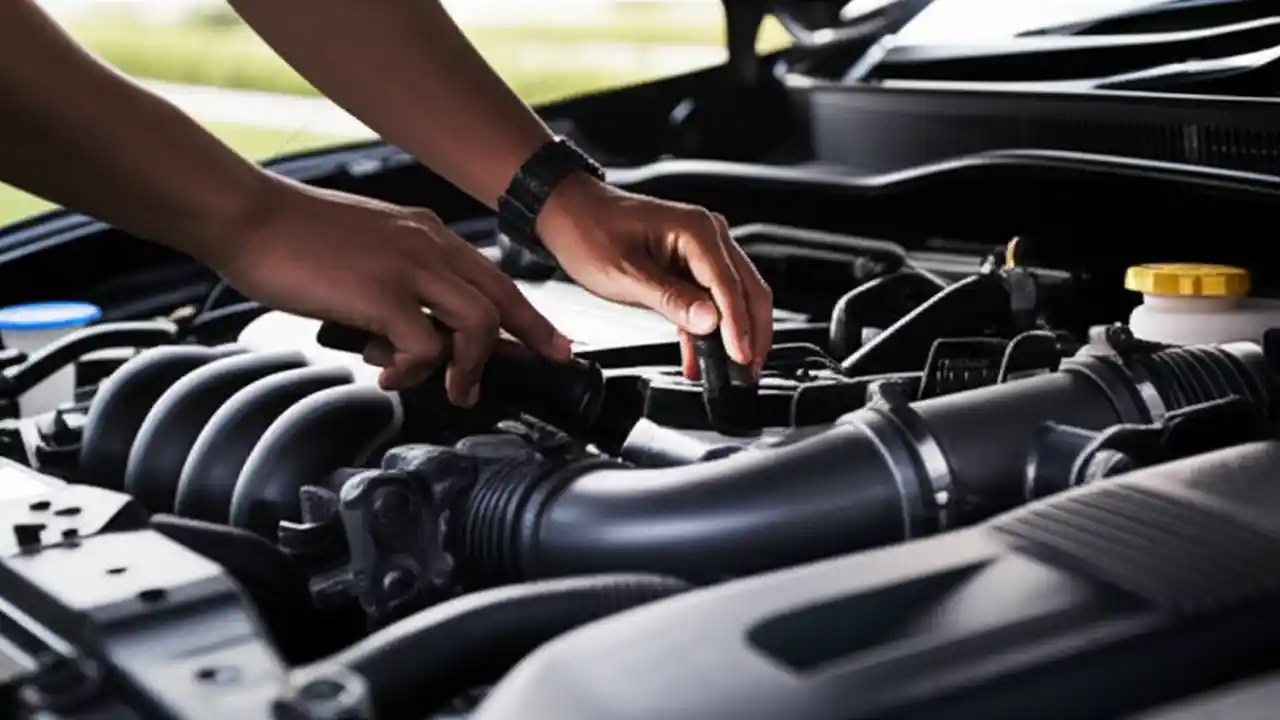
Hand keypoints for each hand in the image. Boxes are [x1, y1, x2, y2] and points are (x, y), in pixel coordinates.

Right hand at [201, 177, 570, 402]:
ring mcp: (406, 267)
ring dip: (470, 364)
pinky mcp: (380, 292)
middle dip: (532, 338)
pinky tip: (389, 375)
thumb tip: (413, 341)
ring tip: (452, 389)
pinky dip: (415, 370)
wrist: (248, 216)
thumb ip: (399, 289)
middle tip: (544, 367)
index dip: (528, 315)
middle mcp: (427, 245)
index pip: (494, 277)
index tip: (551, 343)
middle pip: (502, 297)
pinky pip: (424, 344)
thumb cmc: (294, 239)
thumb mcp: (366, 254)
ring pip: (477, 321)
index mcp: (426, 234)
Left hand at [535, 174, 772, 377]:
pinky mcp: (689, 264)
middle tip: (748, 371)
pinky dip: (708, 330)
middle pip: (746, 289)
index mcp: (696, 230)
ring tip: (730, 371)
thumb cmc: (588, 230)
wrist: (567, 212)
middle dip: (751, 333)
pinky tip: (699, 358)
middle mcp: (707, 235)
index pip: (729, 285)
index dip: (739, 326)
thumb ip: (670, 299)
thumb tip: (710, 321)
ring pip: (733, 297)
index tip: (741, 358)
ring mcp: (700, 250)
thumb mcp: (625, 273)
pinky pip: (709, 300)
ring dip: (733, 334)